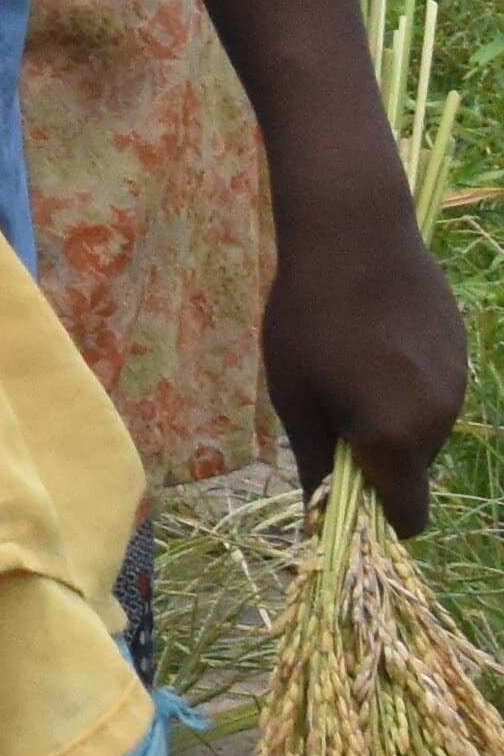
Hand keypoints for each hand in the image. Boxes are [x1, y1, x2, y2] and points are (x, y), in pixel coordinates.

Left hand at [265, 183, 471, 536]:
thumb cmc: (307, 319)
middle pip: (410, 470)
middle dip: (375, 460)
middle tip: (329, 411)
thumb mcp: (295, 398)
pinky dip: (406, 384)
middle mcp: (439, 423)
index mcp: (396, 442)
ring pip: (422, 429)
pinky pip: (433, 390)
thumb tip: (320, 517)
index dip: (376, 520)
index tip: (343, 502)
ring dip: (390, 418)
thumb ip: (316, 463)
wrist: (354, 235)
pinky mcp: (461, 353)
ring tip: (347, 365)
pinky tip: (373, 340)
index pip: (407, 517)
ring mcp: (457, 386)